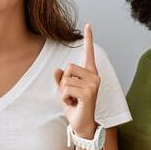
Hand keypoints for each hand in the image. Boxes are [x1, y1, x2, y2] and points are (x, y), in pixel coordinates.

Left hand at [54, 23, 100, 139]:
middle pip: (68, 66)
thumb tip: (56, 69)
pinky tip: (73, 104)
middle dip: (63, 82)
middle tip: (71, 94)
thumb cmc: (75, 106)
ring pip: (65, 79)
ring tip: (73, 100)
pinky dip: (64, 98)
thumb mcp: (64, 90)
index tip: (89, 24)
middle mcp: (94, 76)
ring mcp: (93, 84)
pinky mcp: (88, 93)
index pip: (89, 53)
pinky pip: (66, 89)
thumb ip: (60, 79)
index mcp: (90, 73)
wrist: (82, 125)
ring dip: (63, 91)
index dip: (89, 39)